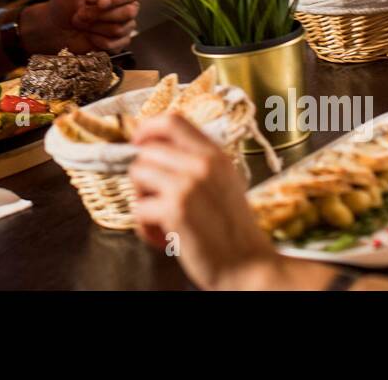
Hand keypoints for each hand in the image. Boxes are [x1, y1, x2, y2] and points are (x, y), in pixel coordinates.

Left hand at [23, 0, 140, 53]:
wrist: (54, 26)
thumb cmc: (64, 0)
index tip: (99, 2)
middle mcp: (125, 5)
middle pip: (129, 12)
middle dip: (99, 14)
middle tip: (80, 13)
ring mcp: (123, 26)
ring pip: (120, 29)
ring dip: (94, 27)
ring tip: (80, 22)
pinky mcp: (118, 43)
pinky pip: (115, 45)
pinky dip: (97, 41)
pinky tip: (88, 35)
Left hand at [129, 114, 285, 289]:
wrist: (249, 267)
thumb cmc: (233, 231)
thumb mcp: (224, 182)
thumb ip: (196, 163)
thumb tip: (155, 150)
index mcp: (215, 155)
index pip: (172, 121)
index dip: (147, 128)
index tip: (138, 143)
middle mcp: (202, 164)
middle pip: (147, 150)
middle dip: (143, 177)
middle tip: (154, 199)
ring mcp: (188, 185)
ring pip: (137, 173)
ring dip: (141, 200)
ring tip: (160, 221)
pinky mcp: (175, 210)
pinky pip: (138, 208)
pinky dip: (145, 228)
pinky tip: (163, 238)